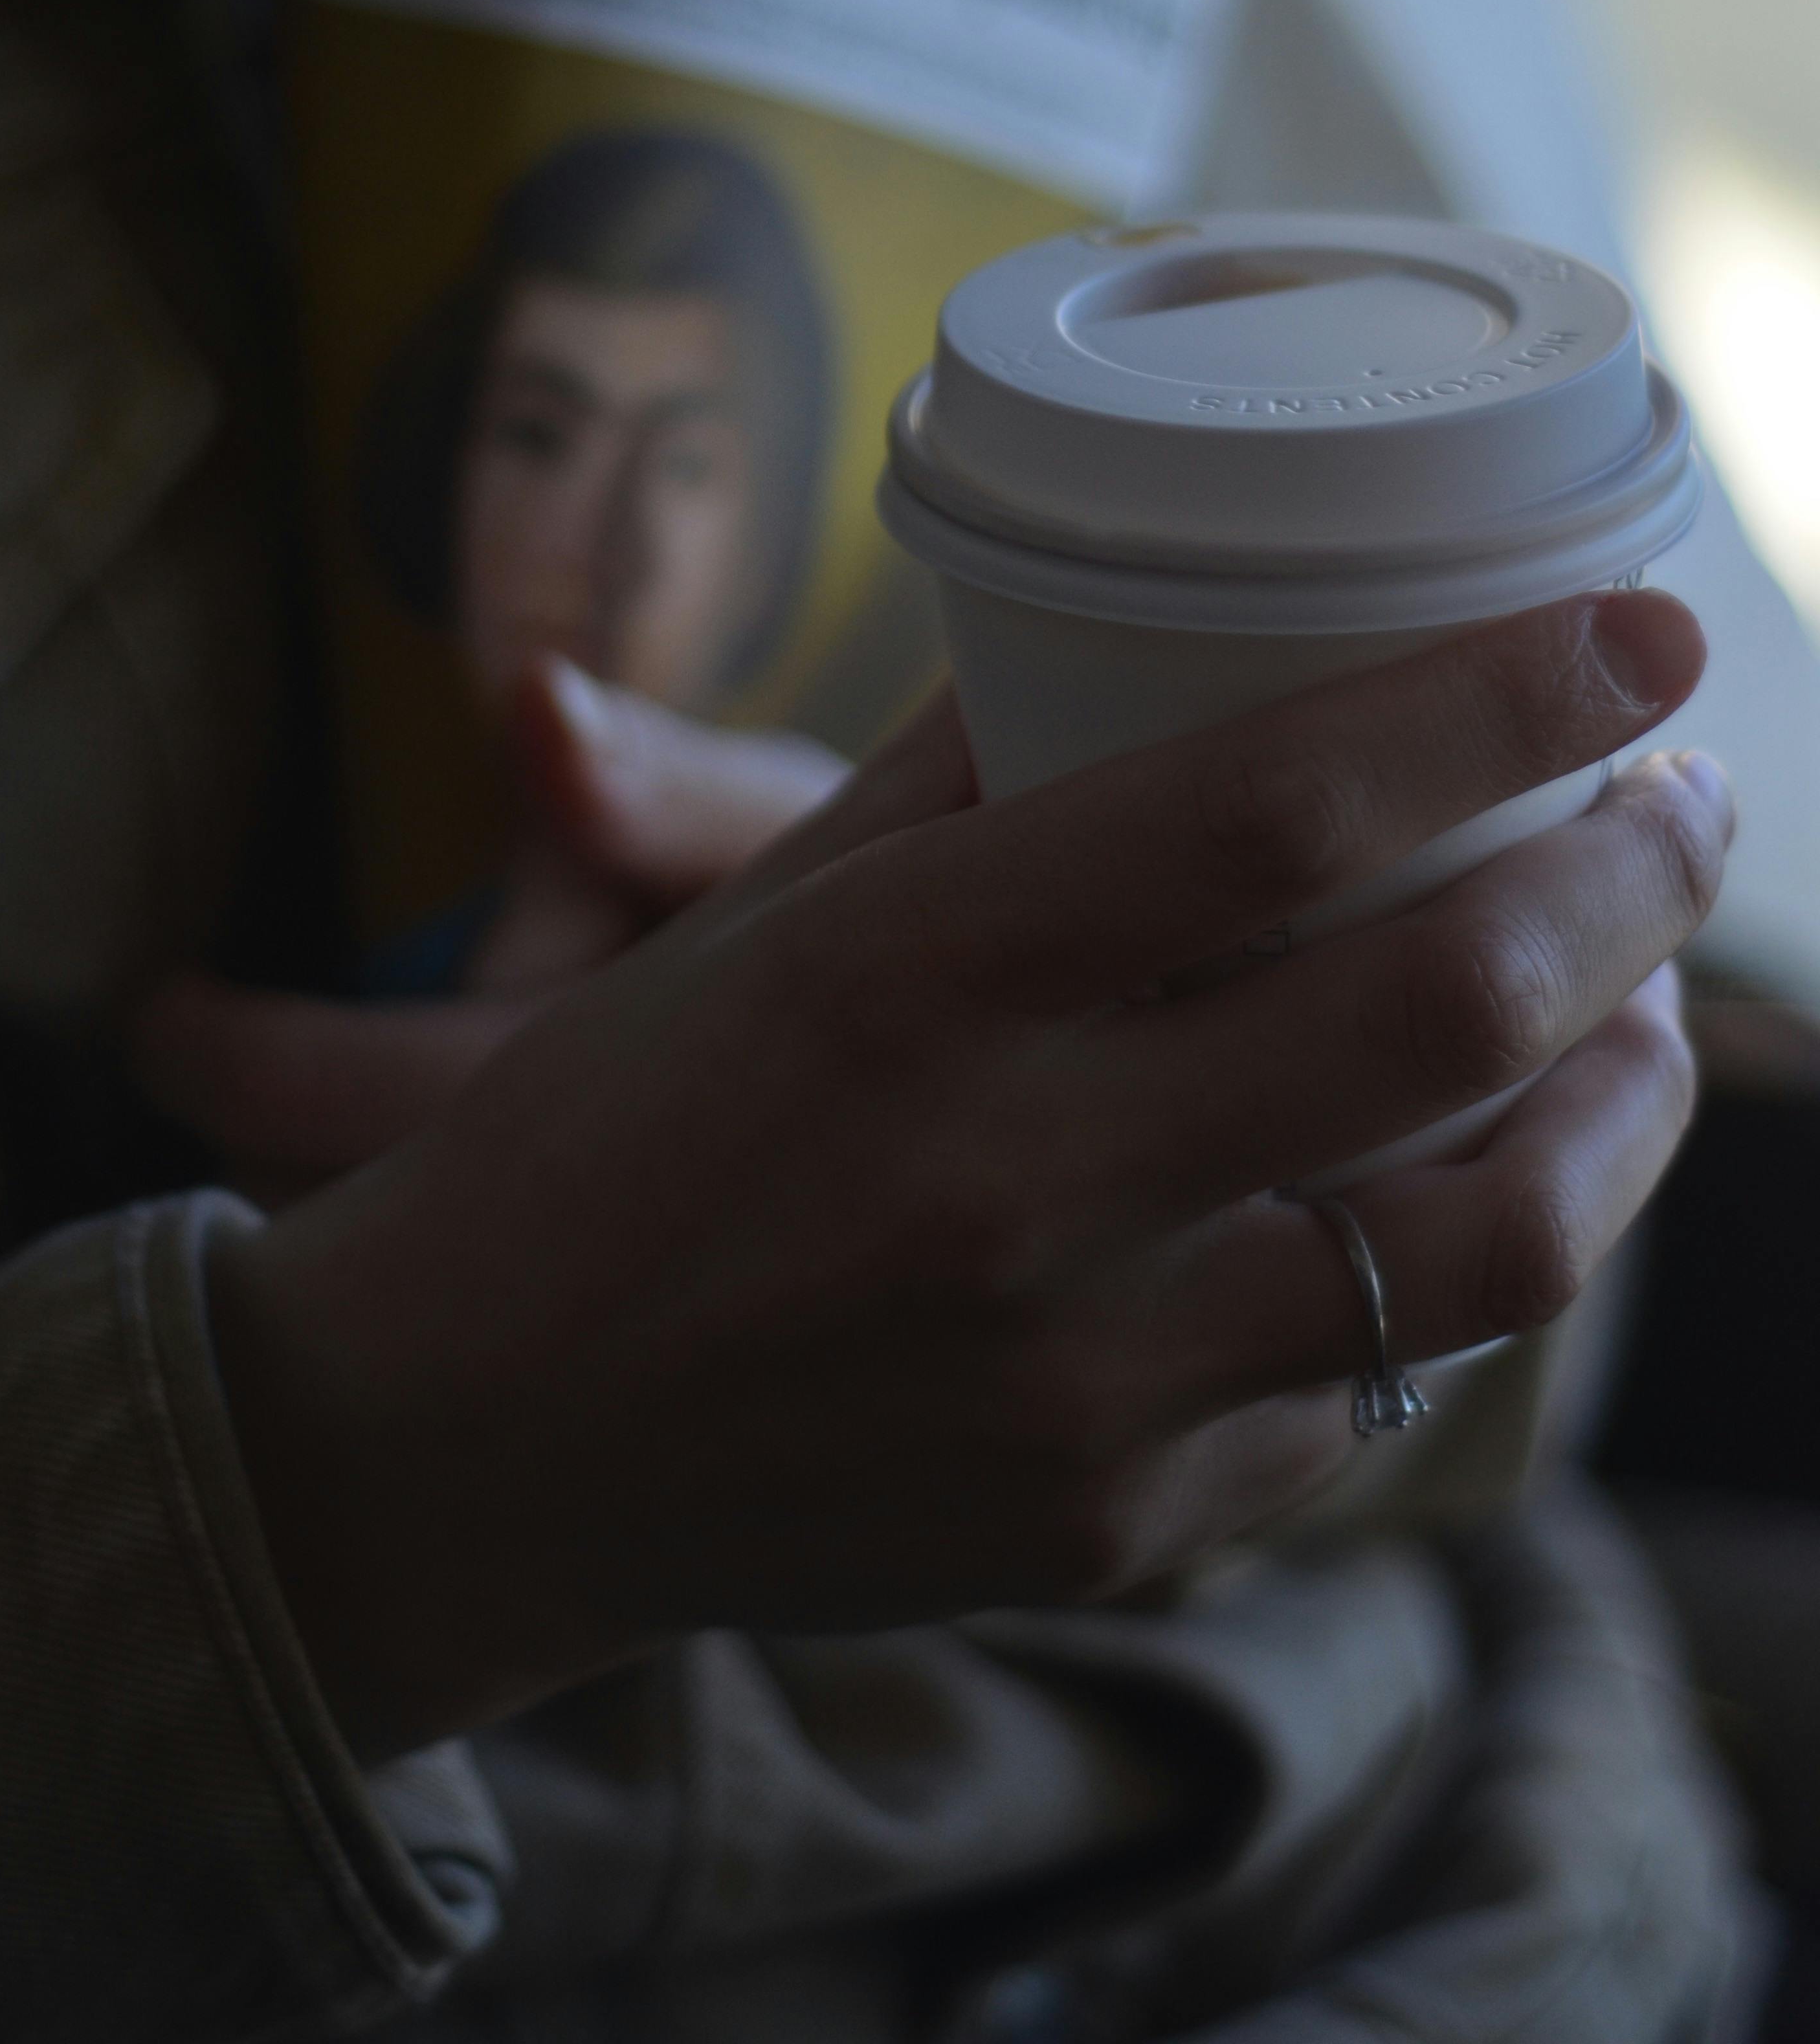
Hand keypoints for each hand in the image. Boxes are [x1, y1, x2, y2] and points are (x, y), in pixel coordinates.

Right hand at [209, 590, 1724, 1757]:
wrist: (474, 1442)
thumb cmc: (616, 1128)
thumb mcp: (771, 911)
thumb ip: (968, 774)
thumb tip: (1164, 633)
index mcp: (911, 977)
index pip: (1280, 803)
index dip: (1504, 701)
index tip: (1641, 635)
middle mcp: (1015, 1182)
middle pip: (1443, 1008)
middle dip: (1630, 880)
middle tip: (1681, 806)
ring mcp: (1085, 1383)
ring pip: (1489, 1241)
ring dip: (1623, 1104)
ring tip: (1644, 1016)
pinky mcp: (1119, 1523)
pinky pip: (1370, 1390)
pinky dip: (1455, 1265)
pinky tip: (1461, 1187)